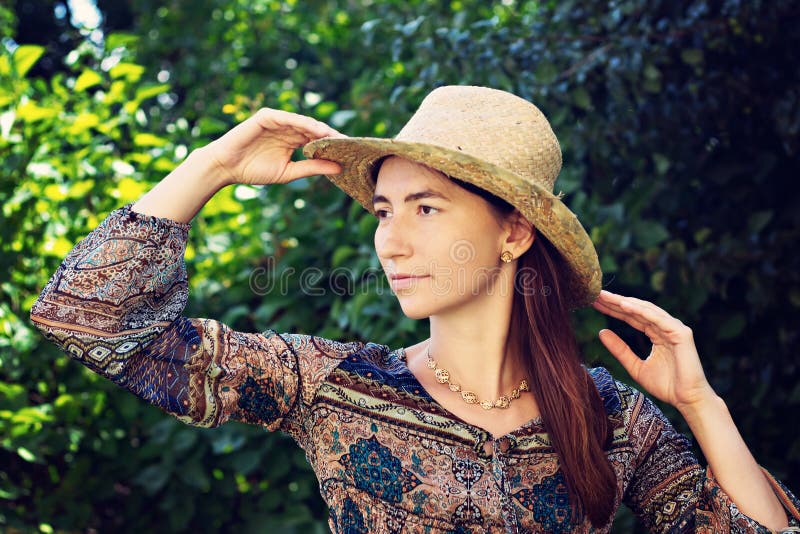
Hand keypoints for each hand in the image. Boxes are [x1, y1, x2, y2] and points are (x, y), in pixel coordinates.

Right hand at [204, 107, 345, 186]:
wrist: (227, 167)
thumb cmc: (254, 170)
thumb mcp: (289, 172)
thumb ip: (312, 168)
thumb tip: (338, 168)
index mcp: (293, 141)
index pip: (317, 140)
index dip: (333, 145)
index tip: (351, 152)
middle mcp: (287, 129)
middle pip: (314, 129)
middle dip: (332, 136)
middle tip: (351, 143)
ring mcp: (278, 121)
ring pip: (304, 122)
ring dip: (321, 129)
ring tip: (337, 137)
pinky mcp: (267, 117)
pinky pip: (289, 118)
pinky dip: (303, 122)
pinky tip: (317, 131)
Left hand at [591, 290, 717, 411]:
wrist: (687, 400)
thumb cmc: (666, 386)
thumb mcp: (635, 366)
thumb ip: (620, 349)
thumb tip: (601, 332)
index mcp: (656, 333)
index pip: (632, 317)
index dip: (613, 309)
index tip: (595, 302)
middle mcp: (665, 327)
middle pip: (637, 310)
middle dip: (616, 302)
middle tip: (596, 294)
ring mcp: (674, 328)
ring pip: (646, 310)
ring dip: (625, 302)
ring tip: (607, 297)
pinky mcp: (681, 333)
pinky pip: (658, 319)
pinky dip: (641, 311)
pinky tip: (624, 305)